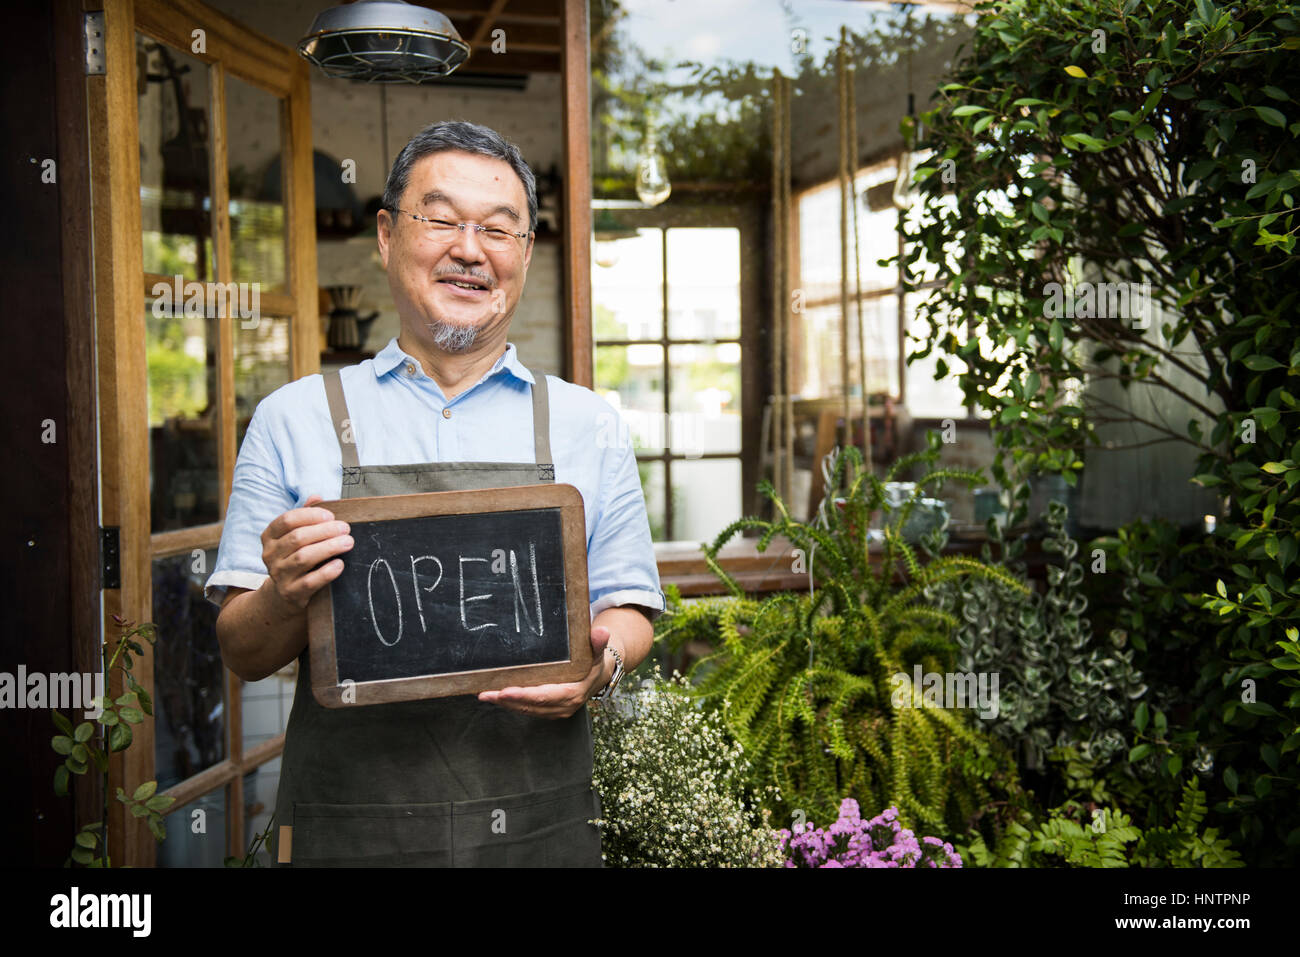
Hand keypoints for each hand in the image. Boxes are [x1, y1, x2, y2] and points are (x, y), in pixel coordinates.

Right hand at [260, 493, 353, 611]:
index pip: (287, 520)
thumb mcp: (295, 535)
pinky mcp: (290, 592)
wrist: (284, 593)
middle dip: (325, 531)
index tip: (331, 516)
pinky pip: (310, 581)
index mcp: (269, 536)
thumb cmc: (294, 557)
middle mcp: (269, 555)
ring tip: (348, 542)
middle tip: (345, 529)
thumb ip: (305, 516)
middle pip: (298, 538)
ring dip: (329, 548)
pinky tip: (340, 564)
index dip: (311, 515)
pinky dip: (327, 572)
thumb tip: (316, 497)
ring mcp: (278, 575)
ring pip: (303, 558)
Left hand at [478, 626, 613, 718]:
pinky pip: (528, 708)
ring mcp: (555, 711)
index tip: (505, 691)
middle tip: (485, 693)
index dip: (524, 695)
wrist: (599, 676)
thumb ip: (598, 642)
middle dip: (506, 700)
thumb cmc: (595, 662)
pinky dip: (512, 704)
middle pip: (531, 705)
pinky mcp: (548, 710)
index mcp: (573, 693)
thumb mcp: (598, 652)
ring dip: (505, 703)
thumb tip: (601, 631)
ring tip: (485, 694)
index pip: (544, 696)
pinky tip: (497, 697)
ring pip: (526, 709)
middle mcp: (563, 706)